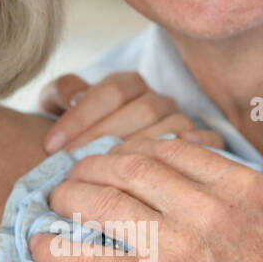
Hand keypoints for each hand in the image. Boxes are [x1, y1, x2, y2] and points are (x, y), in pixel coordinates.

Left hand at [27, 137, 262, 261]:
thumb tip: (238, 166)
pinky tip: (40, 247)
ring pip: (102, 201)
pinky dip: (56, 250)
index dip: (127, 151)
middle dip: (90, 168)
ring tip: (55, 205)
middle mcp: (209, 207)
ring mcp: (180, 245)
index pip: (165, 149)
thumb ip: (262, 187)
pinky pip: (91, 258)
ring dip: (68, 199)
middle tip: (73, 178)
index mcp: (242, 187)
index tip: (112, 162)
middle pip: (127, 166)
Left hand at [40, 71, 223, 152]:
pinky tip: (170, 168)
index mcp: (129, 85)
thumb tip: (74, 96)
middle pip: (143, 111)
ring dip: (139, 152)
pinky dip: (197, 149)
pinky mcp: (202, 147)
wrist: (95, 164)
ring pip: (172, 128)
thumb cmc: (77, 136)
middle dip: (105, 138)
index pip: (112, 91)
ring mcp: (182, 123)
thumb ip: (62, 92)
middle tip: (73, 165)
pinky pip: (210, 141)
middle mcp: (158, 101)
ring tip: (108, 176)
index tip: (52, 146)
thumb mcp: (60, 107)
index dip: (81, 117)